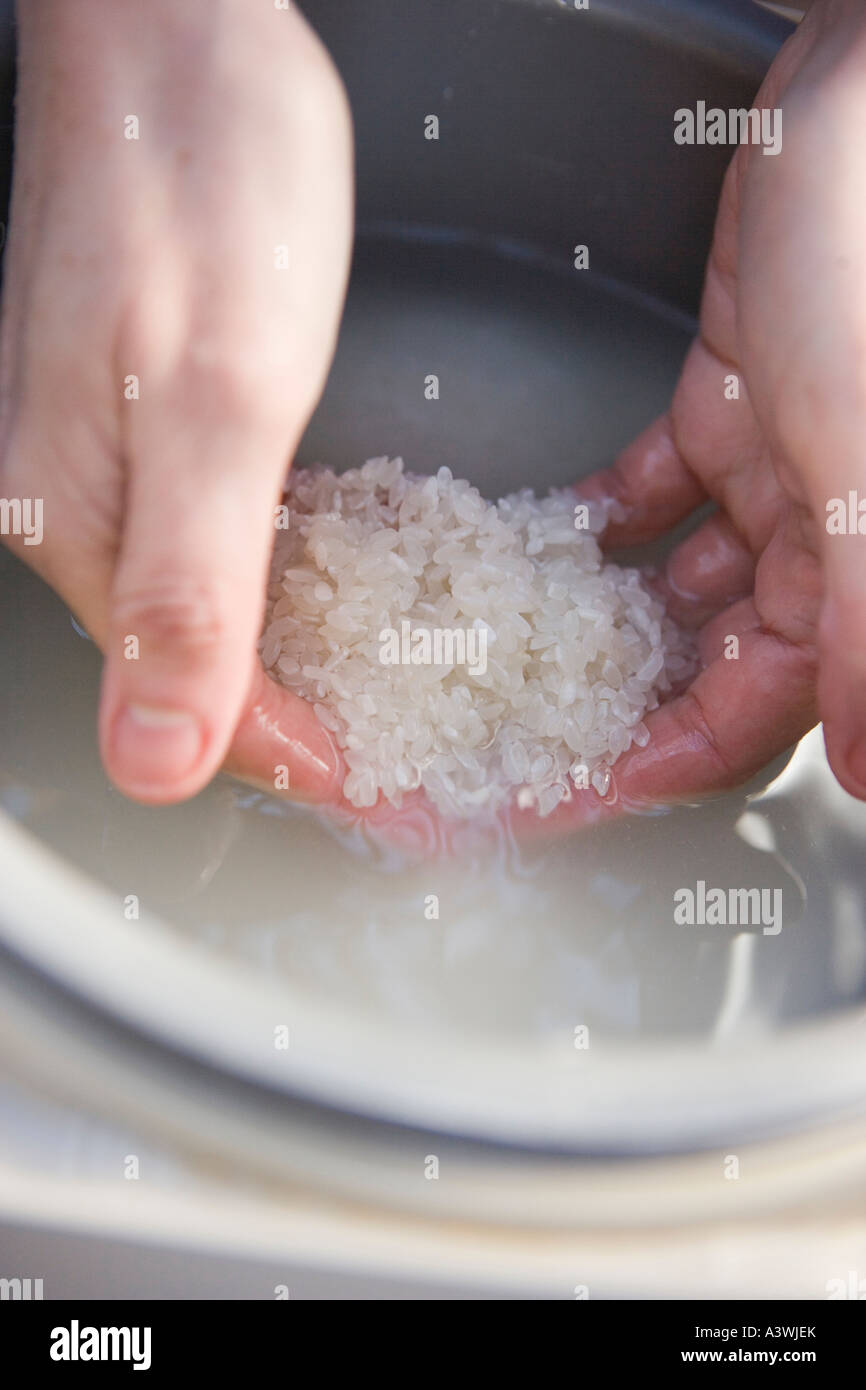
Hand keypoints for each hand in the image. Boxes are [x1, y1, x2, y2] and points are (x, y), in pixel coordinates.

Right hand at [0, 0, 350, 804]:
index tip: (400, 794)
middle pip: (205, 672)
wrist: (173, 34)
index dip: (305, 763)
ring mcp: (115, 466)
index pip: (197, 707)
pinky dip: (299, 575)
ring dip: (312, 655)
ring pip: (218, 612)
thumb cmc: (198, 185)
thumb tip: (152, 767)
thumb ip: (188, 592)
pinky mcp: (155, 422)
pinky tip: (350, 579)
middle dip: (314, 723)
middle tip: (422, 748)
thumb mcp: (216, 401)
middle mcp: (80, 514)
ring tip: (403, 688)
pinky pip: (227, 540)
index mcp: (78, 528)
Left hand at [576, 0, 865, 809]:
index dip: (660, 762)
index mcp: (855, 570)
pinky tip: (558, 541)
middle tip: (520, 732)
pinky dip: (610, 519)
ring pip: (679, 583)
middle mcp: (821, 533)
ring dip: (607, 620)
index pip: (752, 712)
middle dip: (620, 703)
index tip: (563, 793)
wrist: (857, 110)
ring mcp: (773, 468)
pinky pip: (660, 489)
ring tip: (518, 654)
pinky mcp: (730, 402)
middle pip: (711, 659)